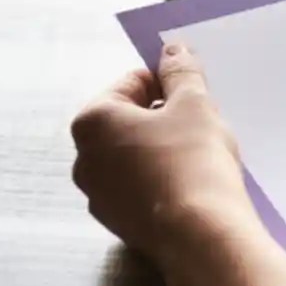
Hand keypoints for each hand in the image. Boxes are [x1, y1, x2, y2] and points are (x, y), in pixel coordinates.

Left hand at [71, 44, 257, 264]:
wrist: (201, 235)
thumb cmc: (192, 160)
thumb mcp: (195, 104)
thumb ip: (181, 72)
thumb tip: (172, 50)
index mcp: (92, 122)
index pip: (131, 83)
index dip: (167, 84)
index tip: (194, 95)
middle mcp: (84, 160)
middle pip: (128, 122)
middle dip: (162, 118)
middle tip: (200, 125)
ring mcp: (98, 198)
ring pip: (134, 158)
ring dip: (162, 150)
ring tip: (200, 158)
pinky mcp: (119, 226)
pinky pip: (141, 190)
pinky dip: (162, 181)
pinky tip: (191, 186)